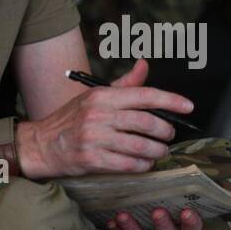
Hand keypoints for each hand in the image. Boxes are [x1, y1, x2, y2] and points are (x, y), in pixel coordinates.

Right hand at [16, 58, 193, 177]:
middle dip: (166, 131)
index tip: (188, 106)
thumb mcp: (96, 97)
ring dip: (157, 150)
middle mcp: (99, 115)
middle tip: (170, 134)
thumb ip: (125, 84)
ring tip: (160, 150)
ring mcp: (95, 138)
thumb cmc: (73, 120)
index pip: (144, 95)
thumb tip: (145, 64)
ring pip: (140, 146)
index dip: (171, 100)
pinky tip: (145, 163)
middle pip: (146, 123)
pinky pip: (128, 165)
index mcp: (103, 96)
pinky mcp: (92, 160)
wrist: (42, 144)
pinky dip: (143, 165)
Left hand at [107, 206, 203, 229]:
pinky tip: (111, 222)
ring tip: (123, 216)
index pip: (192, 229)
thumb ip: (171, 202)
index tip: (186, 212)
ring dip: (133, 228)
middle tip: (157, 211)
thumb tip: (164, 175)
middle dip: (163, 225)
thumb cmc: (164, 224)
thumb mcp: (173, 216)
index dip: (191, 222)